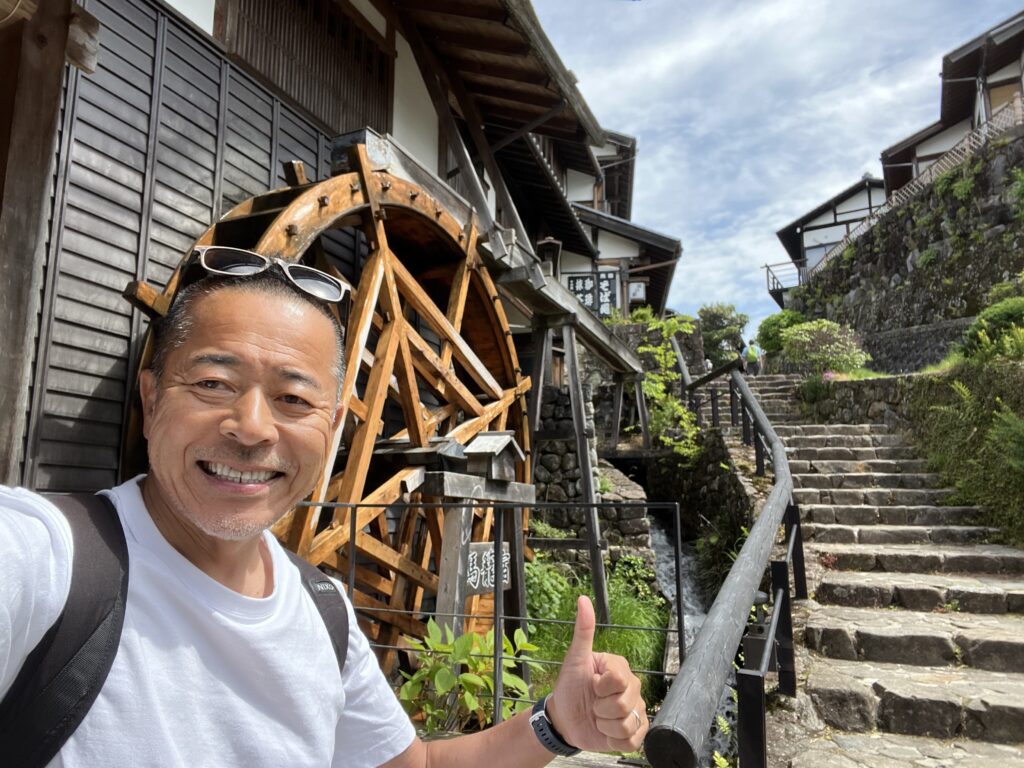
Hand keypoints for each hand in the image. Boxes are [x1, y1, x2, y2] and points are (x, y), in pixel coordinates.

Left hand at [545, 596, 647, 752]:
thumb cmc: (569, 687)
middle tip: (593, 703)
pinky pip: (632, 740)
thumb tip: (583, 599)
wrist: (565, 718)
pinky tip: (606, 731)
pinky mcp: (636, 733)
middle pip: (624, 703)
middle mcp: (633, 688)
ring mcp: (637, 711)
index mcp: (620, 668)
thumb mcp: (574, 659)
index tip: (591, 683)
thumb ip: (583, 630)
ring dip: (605, 724)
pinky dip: (613, 739)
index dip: (600, 686)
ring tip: (598, 717)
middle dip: (601, 707)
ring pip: (627, 723)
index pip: (618, 680)